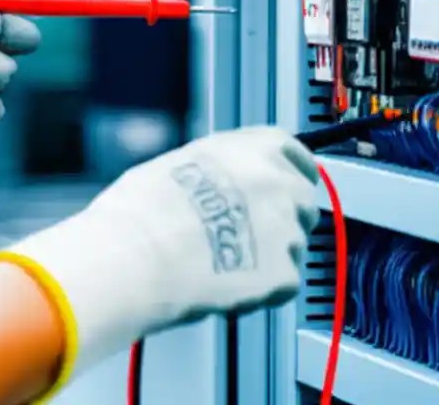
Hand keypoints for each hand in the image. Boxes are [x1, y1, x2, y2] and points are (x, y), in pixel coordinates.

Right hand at [0, 127, 318, 392]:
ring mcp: (286, 230)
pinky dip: (263, 289)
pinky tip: (229, 285)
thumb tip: (219, 181)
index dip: (292, 171)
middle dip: (285, 217)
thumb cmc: (141, 213)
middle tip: (250, 232)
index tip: (289, 181)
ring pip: (294, 245)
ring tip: (226, 263)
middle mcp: (277, 184)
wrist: (135, 258)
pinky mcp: (283, 274)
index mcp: (252, 149)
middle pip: (303, 201)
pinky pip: (283, 283)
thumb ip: (217, 170)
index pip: (296, 153)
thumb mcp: (177, 164)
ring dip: (270, 255)